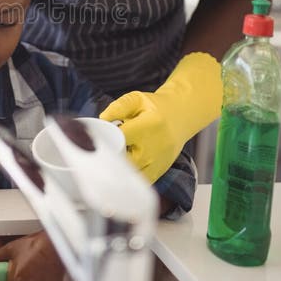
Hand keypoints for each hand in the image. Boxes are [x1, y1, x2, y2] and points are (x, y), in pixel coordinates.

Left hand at [100, 52, 221, 183]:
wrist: (180, 117)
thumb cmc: (155, 108)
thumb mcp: (137, 99)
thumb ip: (119, 107)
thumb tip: (103, 119)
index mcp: (149, 125)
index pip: (122, 137)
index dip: (108, 139)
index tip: (101, 138)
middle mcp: (156, 146)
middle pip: (125, 160)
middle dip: (112, 156)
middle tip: (107, 149)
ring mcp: (159, 161)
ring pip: (132, 174)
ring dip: (120, 169)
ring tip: (116, 158)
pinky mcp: (160, 171)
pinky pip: (140, 181)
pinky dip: (130, 178)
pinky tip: (124, 169)